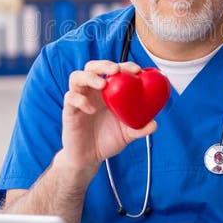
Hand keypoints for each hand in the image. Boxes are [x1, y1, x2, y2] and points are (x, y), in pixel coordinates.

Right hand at [61, 60, 156, 183]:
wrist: (89, 158)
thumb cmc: (107, 140)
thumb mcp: (127, 135)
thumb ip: (139, 129)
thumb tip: (154, 124)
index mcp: (108, 92)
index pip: (113, 70)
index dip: (124, 65)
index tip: (137, 69)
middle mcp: (92, 92)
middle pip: (92, 67)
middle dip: (104, 65)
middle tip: (116, 70)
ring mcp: (79, 99)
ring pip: (77, 77)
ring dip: (89, 77)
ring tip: (102, 85)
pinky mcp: (69, 110)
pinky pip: (70, 98)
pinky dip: (80, 100)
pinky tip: (91, 109)